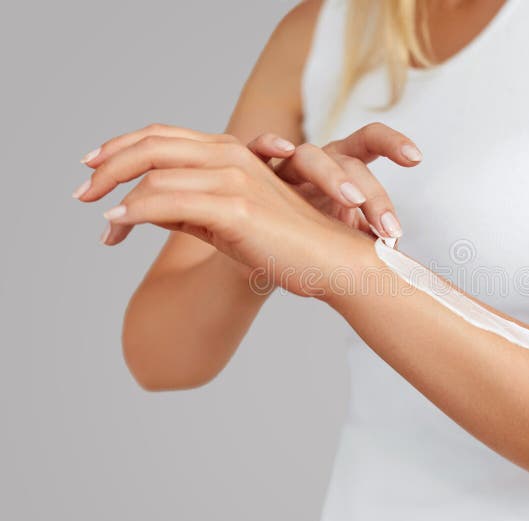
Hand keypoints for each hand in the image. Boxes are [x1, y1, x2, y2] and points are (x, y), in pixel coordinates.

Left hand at [73, 123, 371, 297]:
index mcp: (231, 153)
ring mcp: (233, 179)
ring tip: (102, 222)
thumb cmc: (287, 246)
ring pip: (154, 173)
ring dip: (115, 193)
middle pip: (152, 144)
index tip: (94, 168)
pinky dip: (135, 212)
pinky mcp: (236, 208)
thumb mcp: (231, 220)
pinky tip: (117, 226)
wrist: (333, 262)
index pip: (163, 136)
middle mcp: (230, 156)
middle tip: (82, 190)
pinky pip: (168, 202)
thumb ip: (191, 208)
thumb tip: (141, 209)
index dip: (122, 147)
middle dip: (108, 164)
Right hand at [246, 122, 422, 238]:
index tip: (416, 157)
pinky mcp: (252, 175)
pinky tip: (282, 148)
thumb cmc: (310, 239)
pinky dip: (267, 144)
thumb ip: (368, 242)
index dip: (392, 143)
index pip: (370, 144)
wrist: (262, 253)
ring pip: (308, 156)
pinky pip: (257, 150)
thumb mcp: (343, 239)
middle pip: (347, 162)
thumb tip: (399, 261)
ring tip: (352, 201)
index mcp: (343, 169)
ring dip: (332, 175)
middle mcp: (317, 162)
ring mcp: (284, 167)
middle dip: (372, 194)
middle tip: (388, 229)